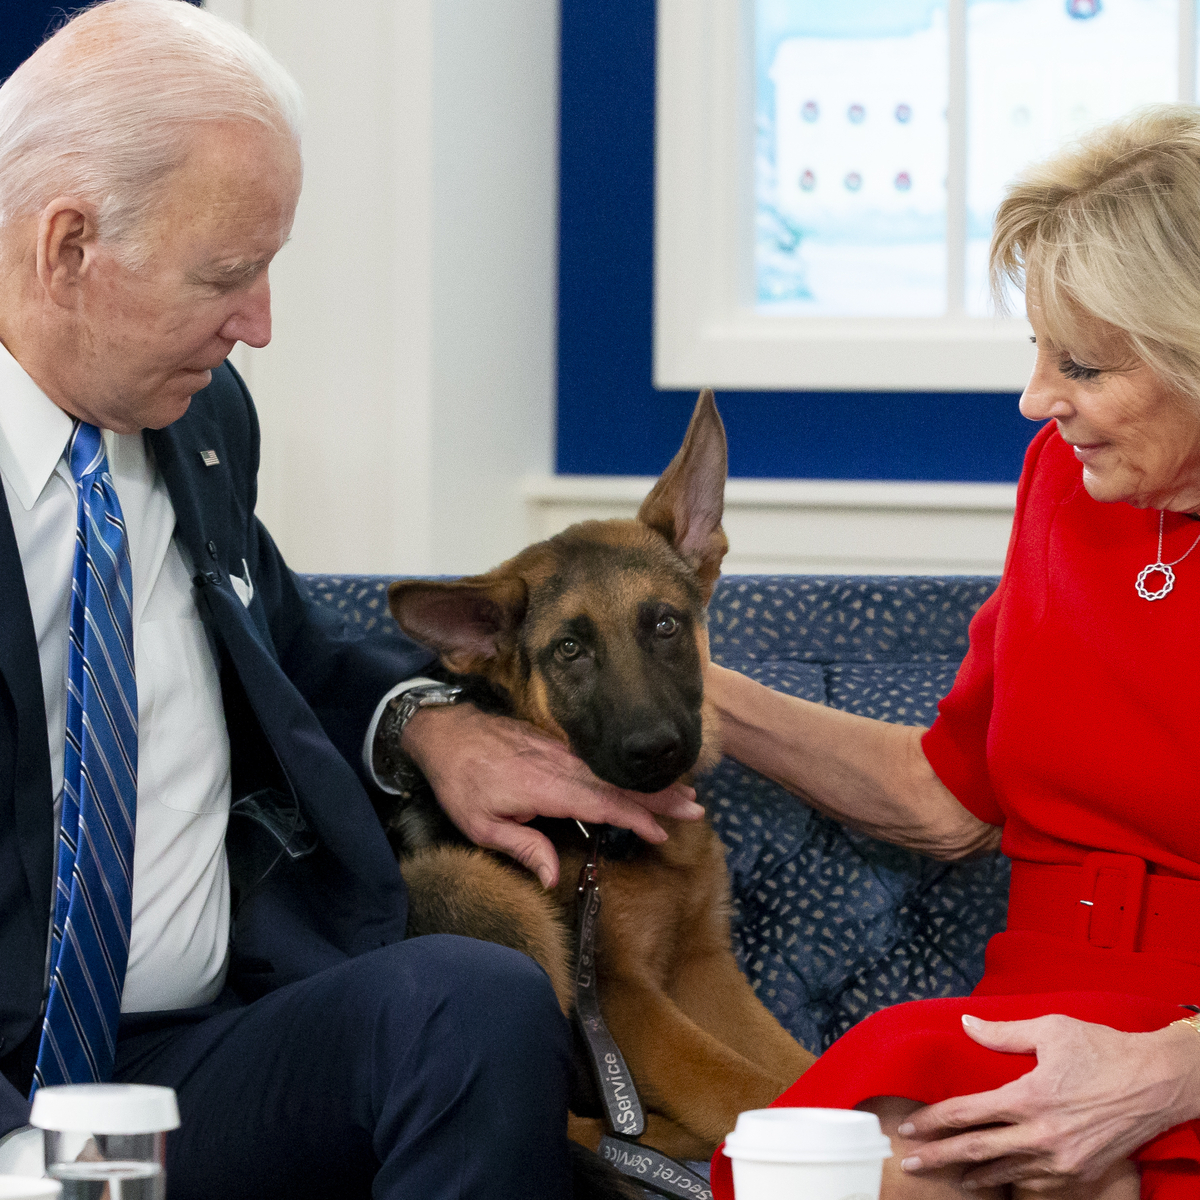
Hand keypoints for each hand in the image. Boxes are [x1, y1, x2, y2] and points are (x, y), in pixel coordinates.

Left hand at [400, 703, 703, 887]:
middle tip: (696, 807)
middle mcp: (560, 767)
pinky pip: (600, 762)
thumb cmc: (460, 782)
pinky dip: (626, 773)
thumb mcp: (480, 825)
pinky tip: (644, 780)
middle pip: (617, 784)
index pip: (599, 803)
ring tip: (686, 794)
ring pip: (613, 771)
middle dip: (658, 796)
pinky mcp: (558, 747)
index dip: (633, 817)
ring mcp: (561, 754)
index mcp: (544, 788)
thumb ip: (521, 848)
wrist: (446, 732)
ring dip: (649, 783)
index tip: (662, 830)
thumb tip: (553, 877)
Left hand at [896, 1013, 1199, 1190]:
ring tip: (949, 1176)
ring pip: (1005, 1173)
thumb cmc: (1102, 1049)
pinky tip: (998, 1179)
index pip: (966, 1113)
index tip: (910, 1127)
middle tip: (910, 1163)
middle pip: (976, 1150)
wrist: (1157, 1082)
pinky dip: (1013, 1181)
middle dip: (939, 1158)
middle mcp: (1041, 1134)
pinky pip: (1037, 1184)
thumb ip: (1003, 1033)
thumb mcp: (1050, 1030)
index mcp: (1027, 1097)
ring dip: (973, 1175)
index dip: (934, 1121)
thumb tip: (965, 1023)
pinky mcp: (1081, 1173)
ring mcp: (1062, 1160)